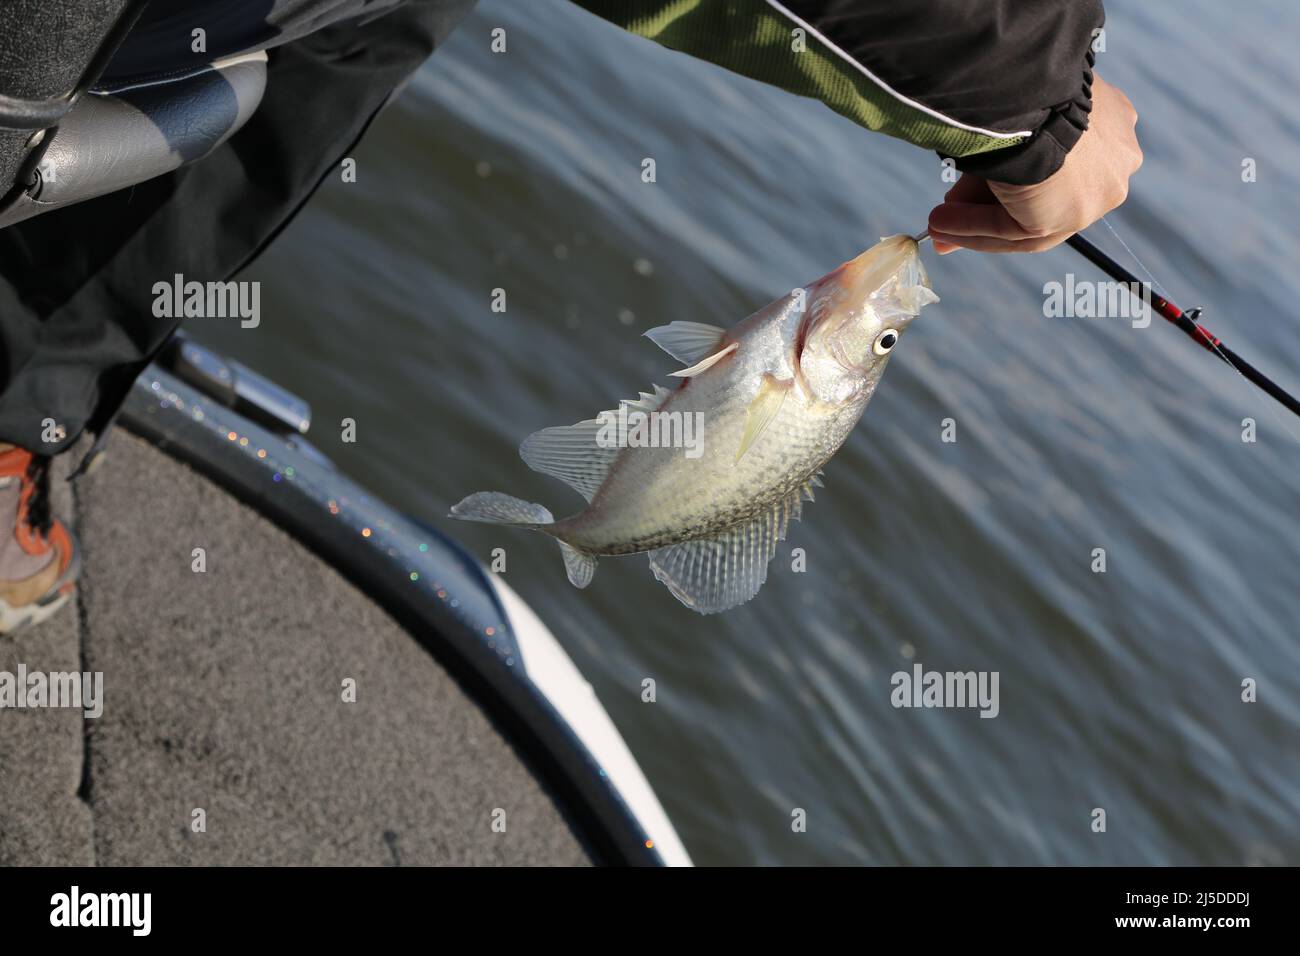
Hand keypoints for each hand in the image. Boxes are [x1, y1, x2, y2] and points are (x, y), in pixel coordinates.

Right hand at [927, 74, 1141, 252]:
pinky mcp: (1063, 219)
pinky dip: (972, 228)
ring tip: (936, 223)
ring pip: (1027, 216)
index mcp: (1115, 124)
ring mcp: (1094, 198)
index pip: (1065, 160)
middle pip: (1045, 194)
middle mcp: (1115, 165)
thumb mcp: (1021, 104)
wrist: (1033, 92)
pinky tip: (940, 225)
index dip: (1020, 173)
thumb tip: (970, 151)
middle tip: (950, 205)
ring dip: (976, 221)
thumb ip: (1006, 134)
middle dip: (992, 201)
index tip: (983, 177)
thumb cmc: (1028, 80)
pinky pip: (1011, 230)